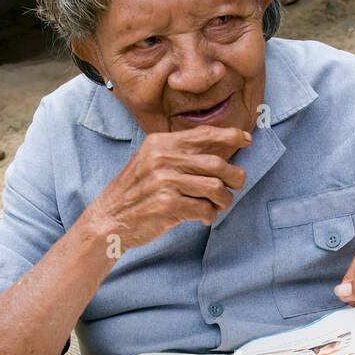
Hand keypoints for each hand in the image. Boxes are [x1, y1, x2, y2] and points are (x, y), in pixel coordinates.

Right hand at [91, 124, 251, 250]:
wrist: (108, 220)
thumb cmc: (136, 193)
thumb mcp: (151, 163)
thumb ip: (180, 154)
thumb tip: (222, 149)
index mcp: (160, 144)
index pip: (204, 134)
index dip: (230, 135)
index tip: (246, 139)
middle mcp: (162, 159)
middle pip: (217, 163)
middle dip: (235, 176)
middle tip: (236, 185)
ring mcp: (164, 182)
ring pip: (215, 188)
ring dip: (224, 199)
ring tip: (219, 205)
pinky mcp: (167, 206)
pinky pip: (204, 209)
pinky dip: (209, 215)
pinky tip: (203, 218)